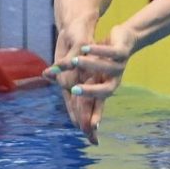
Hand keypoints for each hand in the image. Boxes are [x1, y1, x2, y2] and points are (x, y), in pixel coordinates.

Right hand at [48, 25, 136, 143]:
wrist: (122, 38)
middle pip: (105, 92)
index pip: (94, 105)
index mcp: (101, 87)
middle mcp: (111, 79)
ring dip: (90, 65)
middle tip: (74, 90)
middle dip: (90, 93)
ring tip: (75, 61)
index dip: (91, 117)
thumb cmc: (100, 58)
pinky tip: (87, 48)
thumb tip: (47, 77)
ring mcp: (119, 66)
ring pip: (107, 69)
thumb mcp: (83, 68)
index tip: (87, 130)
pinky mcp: (122, 51)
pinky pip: (111, 52)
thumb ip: (68, 76)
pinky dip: (99, 50)